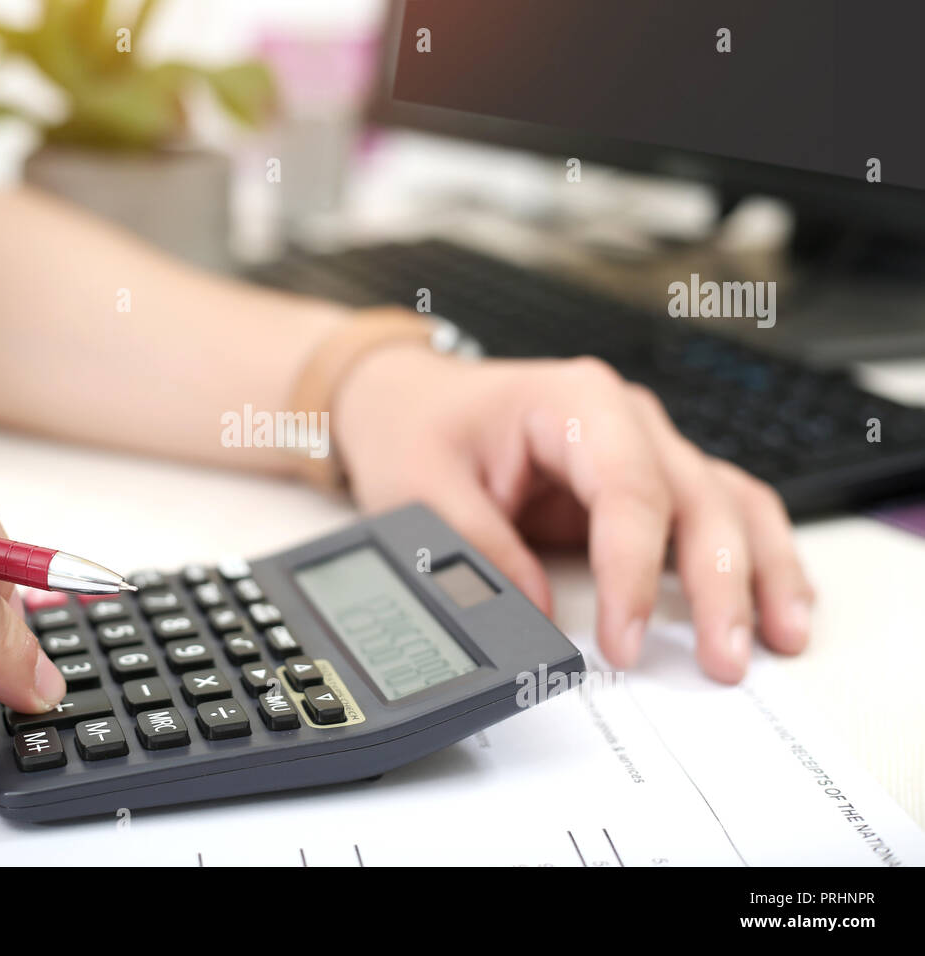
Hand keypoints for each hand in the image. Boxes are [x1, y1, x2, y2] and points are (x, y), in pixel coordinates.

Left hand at [333, 348, 813, 681]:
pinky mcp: (648, 483)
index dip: (633, 571)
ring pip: (728, 502)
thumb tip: (537, 617)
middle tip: (724, 659)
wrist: (411, 399)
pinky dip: (755, 557)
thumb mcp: (421, 487)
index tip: (624, 640)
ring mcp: (645, 449)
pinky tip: (778, 605)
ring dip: (762, 571)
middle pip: (696, 498)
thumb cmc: (420, 427)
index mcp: (573, 402)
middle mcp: (625, 419)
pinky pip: (720, 513)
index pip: (627, 489)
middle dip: (718, 583)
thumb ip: (479, 548)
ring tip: (781, 639)